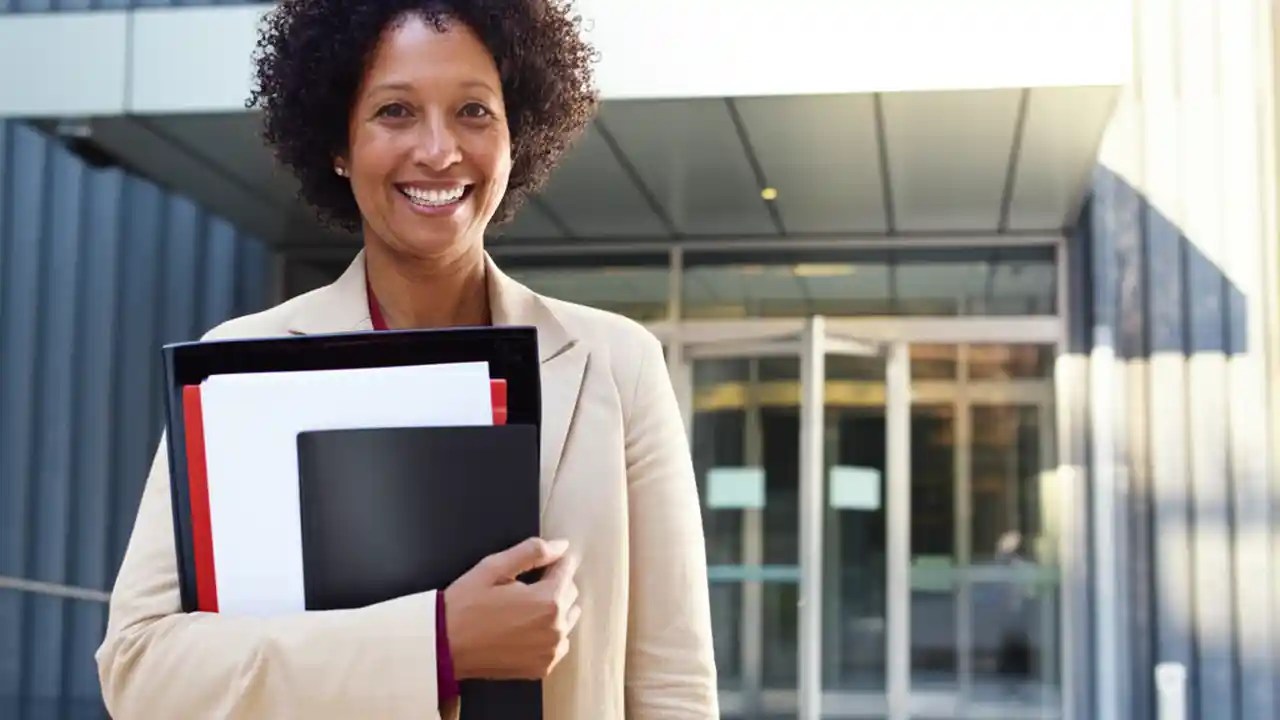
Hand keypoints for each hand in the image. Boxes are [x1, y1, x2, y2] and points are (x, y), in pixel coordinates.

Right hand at [443, 537, 581, 679]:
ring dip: (555, 609)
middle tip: (526, 586)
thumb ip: (532, 552)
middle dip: (554, 584)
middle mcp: (557, 628)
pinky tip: (526, 629)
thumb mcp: (494, 567)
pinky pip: (559, 643)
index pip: (567, 570)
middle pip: (570, 594)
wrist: (444, 646)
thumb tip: (561, 545)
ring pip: (568, 619)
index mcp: (548, 601)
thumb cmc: (466, 604)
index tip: (540, 563)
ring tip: (525, 608)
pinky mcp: (543, 667)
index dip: (554, 562)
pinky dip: (549, 633)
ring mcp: (551, 651)